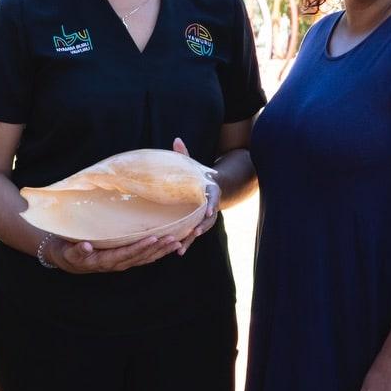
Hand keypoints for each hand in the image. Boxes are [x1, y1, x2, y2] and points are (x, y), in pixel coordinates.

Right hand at [49, 235, 181, 273]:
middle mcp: (117, 264)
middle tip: (173, 239)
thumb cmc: (68, 252)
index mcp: (105, 261)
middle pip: (141, 257)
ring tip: (177, 243)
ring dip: (161, 251)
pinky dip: (156, 253)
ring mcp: (122, 263)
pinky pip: (143, 258)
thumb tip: (86, 246)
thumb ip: (78, 250)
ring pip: (145, 259)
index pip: (126, 254)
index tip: (153, 238)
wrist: (68, 260)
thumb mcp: (69, 251)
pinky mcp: (124, 260)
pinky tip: (167, 247)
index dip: (140, 247)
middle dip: (157, 248)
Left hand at [172, 137, 219, 255]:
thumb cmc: (197, 174)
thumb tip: (176, 139)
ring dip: (193, 238)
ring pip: (202, 228)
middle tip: (195, 232)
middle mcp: (211, 205)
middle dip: (203, 225)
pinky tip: (178, 251)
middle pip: (209, 217)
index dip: (211, 204)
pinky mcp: (198, 223)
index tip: (209, 210)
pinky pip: (194, 234)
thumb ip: (184, 154)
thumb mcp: (192, 164)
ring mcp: (206, 216)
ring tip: (182, 247)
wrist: (209, 186)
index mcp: (211, 189)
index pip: (213, 197)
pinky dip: (187, 242)